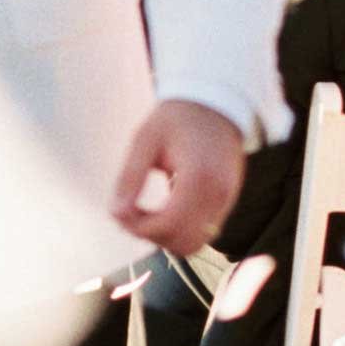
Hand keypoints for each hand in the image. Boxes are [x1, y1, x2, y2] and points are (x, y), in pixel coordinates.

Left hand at [111, 98, 244, 255]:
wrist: (215, 103)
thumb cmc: (176, 119)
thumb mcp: (145, 141)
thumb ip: (130, 178)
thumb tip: (116, 213)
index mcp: (198, 176)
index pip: (169, 225)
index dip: (139, 228)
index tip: (121, 212)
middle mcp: (219, 193)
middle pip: (183, 243)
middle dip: (152, 236)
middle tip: (132, 213)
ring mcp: (227, 199)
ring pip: (195, 243)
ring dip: (166, 236)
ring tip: (147, 212)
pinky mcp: (228, 201)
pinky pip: (203, 232)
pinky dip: (180, 229)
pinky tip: (164, 207)